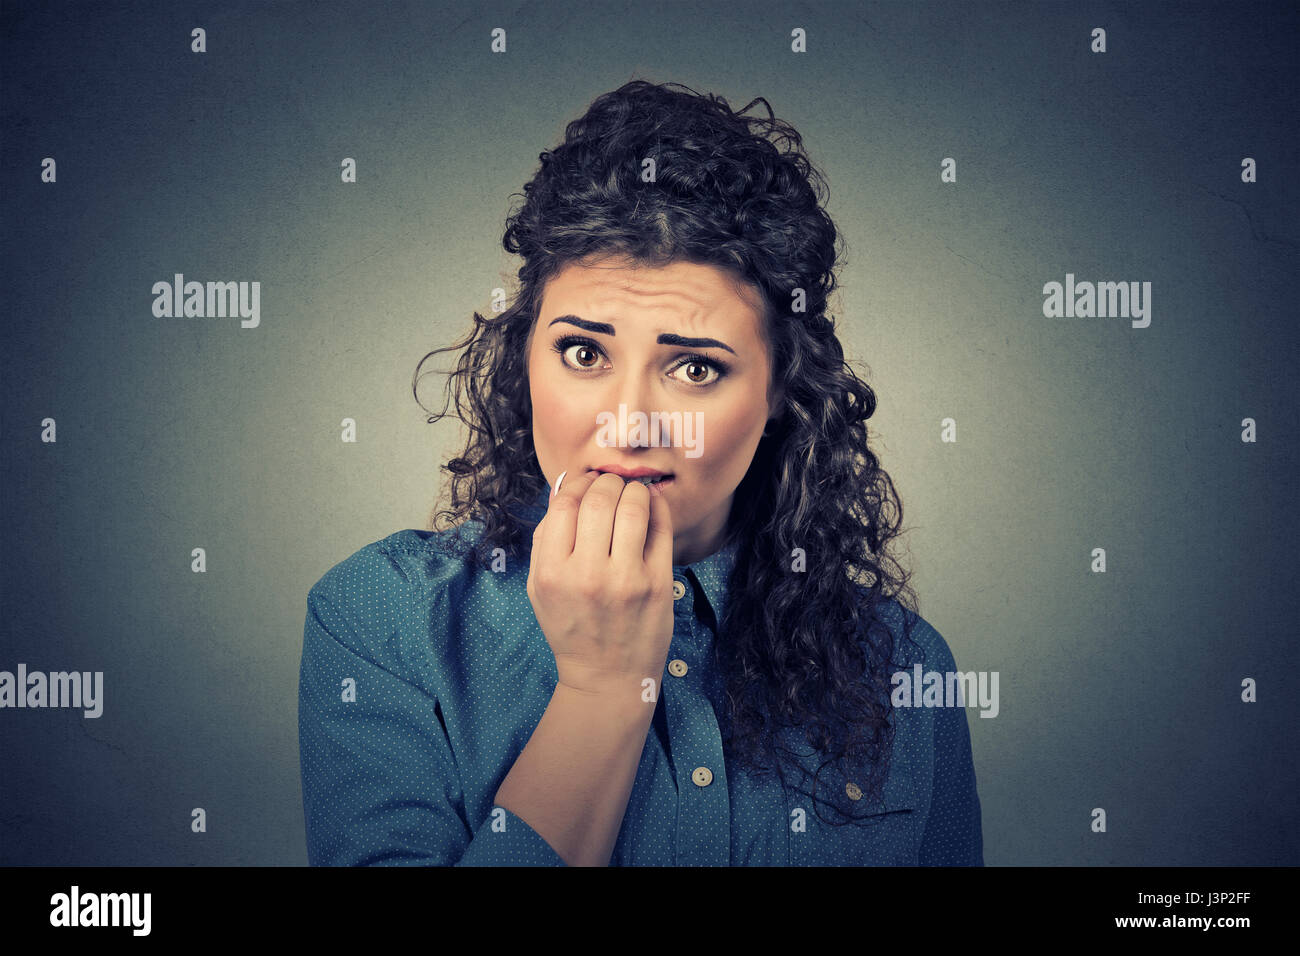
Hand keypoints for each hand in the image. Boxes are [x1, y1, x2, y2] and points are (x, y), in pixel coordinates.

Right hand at [526, 470, 674, 698]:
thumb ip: (544, 539)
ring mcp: (626, 579)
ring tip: (632, 493)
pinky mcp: (657, 583)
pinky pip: (661, 529)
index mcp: (552, 573)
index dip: (577, 484)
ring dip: (633, 490)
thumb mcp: (539, 589)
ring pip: (633, 508)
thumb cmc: (572, 628)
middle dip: (607, 482)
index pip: (563, 505)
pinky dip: (657, 507)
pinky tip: (651, 505)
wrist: (607, 677)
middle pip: (599, 500)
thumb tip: (564, 489)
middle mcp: (588, 574)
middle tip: (611, 486)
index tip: (586, 485)